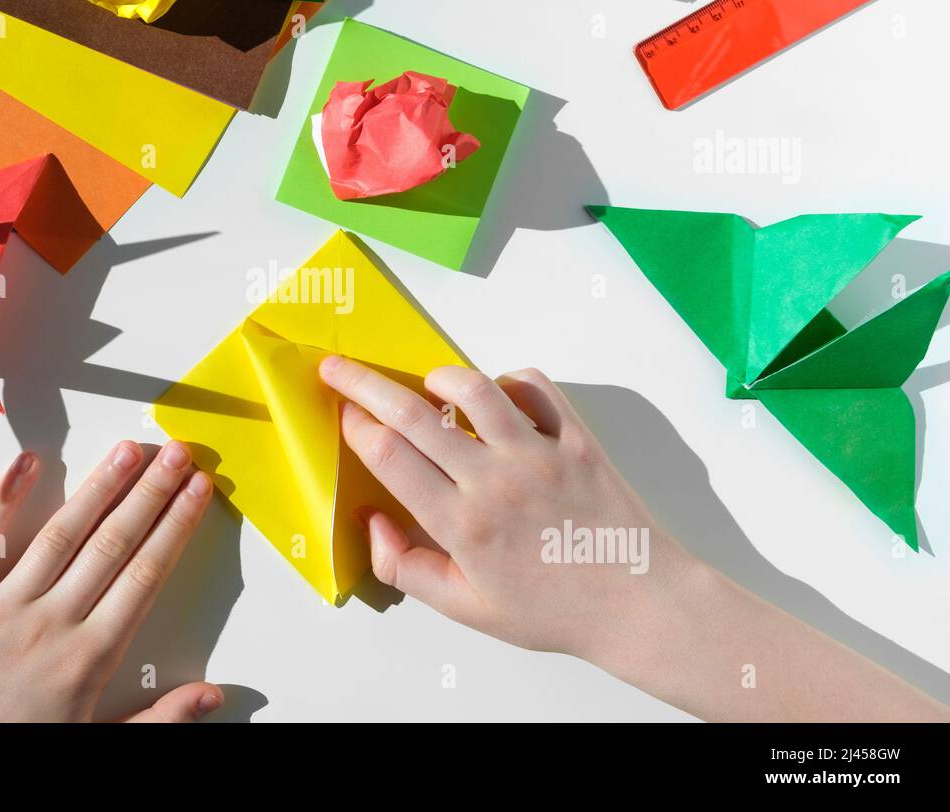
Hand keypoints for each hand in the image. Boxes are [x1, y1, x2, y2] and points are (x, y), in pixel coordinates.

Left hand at [0, 442, 223, 721]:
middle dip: (150, 493)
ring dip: (98, 488)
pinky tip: (24, 465)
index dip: (176, 525)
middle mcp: (50, 625)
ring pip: (59, 536)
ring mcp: (0, 612)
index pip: (147, 574)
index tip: (198, 489)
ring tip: (125, 451)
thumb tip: (213, 697)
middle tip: (175, 452)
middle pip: (113, 544)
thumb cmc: (17, 757)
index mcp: (90, 658)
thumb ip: (159, 719)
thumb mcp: (99, 746)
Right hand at [318, 357, 688, 660]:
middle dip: (364, 384)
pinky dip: (509, 380)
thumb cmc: (551, 611)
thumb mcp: (467, 609)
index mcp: (462, 525)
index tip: (343, 415)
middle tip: (339, 366)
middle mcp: (494, 481)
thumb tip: (372, 523)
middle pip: (413, 414)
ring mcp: (539, 454)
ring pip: (473, 389)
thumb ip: (406, 568)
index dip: (356, 427)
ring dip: (438, 376)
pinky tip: (495, 396)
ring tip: (423, 382)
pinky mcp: (577, 439)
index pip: (389, 456)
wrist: (638, 604)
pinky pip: (536, 387)